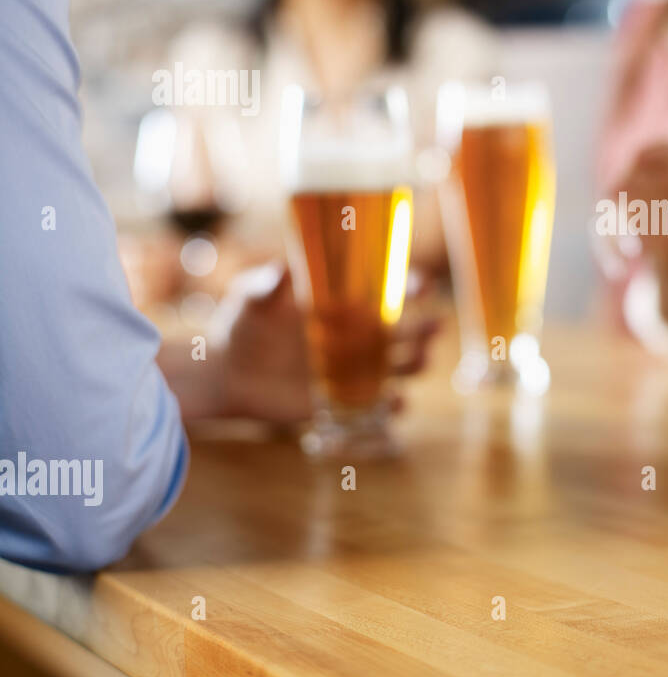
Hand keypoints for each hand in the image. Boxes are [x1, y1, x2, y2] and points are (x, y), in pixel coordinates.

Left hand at [203, 263, 438, 423]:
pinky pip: (377, 406)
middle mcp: (357, 336)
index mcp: (345, 305)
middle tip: (435, 325)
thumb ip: (266, 286)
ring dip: (417, 363)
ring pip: (400, 367)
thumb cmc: (242, 325)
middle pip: (405, 330)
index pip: (387, 292)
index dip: (410, 287)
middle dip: (425, 328)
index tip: (423, 284)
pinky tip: (395, 402)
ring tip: (421, 360)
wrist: (225, 373)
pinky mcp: (342, 401)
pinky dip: (392, 406)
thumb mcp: (252, 298)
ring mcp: (352, 370)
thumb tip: (281, 270)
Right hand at [612, 143, 667, 331]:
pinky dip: (612, 250)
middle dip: (660, 200)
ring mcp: (617, 199)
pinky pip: (605, 236)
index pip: (667, 153)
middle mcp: (632, 171)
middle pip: (639, 182)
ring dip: (634, 226)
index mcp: (658, 150)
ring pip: (619, 210)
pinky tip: (621, 269)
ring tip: (648, 247)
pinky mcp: (610, 225)